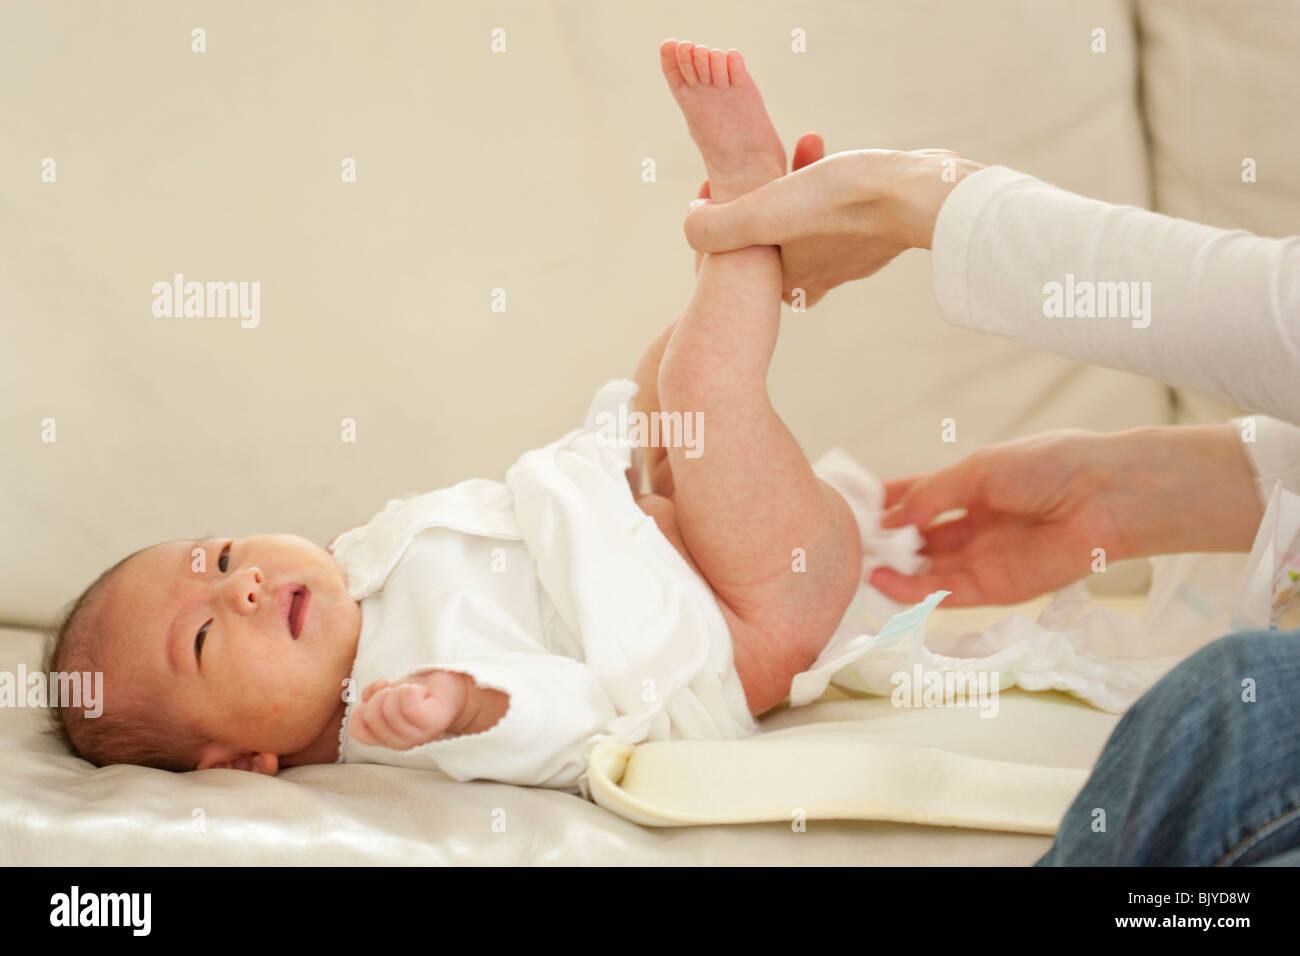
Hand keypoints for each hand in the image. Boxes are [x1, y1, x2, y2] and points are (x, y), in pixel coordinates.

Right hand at [347, 671, 471, 749]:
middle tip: (399, 692)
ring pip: (389, 708)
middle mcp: (399, 741)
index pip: (357, 730)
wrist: (452, 688)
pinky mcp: (433, 722)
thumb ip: (372, 698)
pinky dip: (412, 691)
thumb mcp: (388, 694)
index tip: (379, 696)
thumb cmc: (419, 692)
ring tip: (413, 691)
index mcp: (385, 737)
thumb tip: (368, 695)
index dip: (362, 708)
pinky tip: (420, 691)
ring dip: (398, 691)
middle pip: (371, 715)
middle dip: (381, 695)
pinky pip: (409, 705)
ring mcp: (417, 735)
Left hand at [685, 144, 984, 306]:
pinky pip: (843, 218)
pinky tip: (842, 168)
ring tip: (808, 149)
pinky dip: (834, 192)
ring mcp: (849, 262)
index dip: (716, 227)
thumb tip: (692, 220)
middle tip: (763, 162)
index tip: (714, 186)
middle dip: (759, 200)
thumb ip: (715, 226)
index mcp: (782, 277)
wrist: (918, 196)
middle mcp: (813, 278)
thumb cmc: (839, 201)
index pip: (734, 262)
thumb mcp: (760, 212)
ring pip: (806, 227)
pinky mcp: (878, 239)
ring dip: (799, 188)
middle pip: (768, 242)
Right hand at [869, 425, 1262, 606]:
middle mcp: (978, 525)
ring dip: (894, 568)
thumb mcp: (978, 469)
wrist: (1106, 495)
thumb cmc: (1050, 466)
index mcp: (976, 488)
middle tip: (850, 539)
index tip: (854, 505)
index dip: (889, 502)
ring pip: (928, 569)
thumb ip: (932, 495)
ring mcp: (986, 558)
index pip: (922, 498)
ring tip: (858, 563)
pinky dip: (914, 591)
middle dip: (886, 539)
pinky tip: (885, 582)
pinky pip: (947, 593)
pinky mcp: (998, 588)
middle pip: (921, 537)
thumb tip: (891, 517)